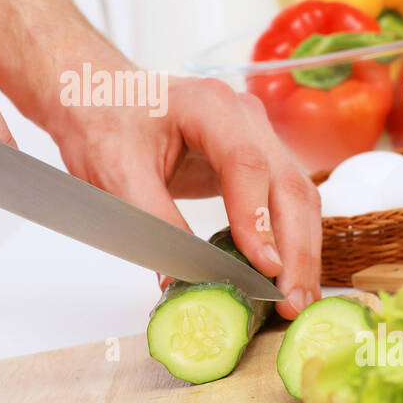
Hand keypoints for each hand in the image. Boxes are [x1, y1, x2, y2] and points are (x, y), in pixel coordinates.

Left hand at [48, 75, 322, 313]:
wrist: (100, 99)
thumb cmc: (105, 123)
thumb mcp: (116, 175)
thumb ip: (153, 224)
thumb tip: (182, 281)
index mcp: (208, 106)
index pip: (246, 165)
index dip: (257, 220)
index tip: (263, 269)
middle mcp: (244, 116)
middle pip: (287, 184)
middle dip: (295, 250)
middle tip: (291, 303)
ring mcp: (257, 136)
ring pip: (297, 196)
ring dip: (301, 251)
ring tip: (296, 300)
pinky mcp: (257, 160)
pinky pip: (285, 201)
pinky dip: (291, 240)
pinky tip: (287, 277)